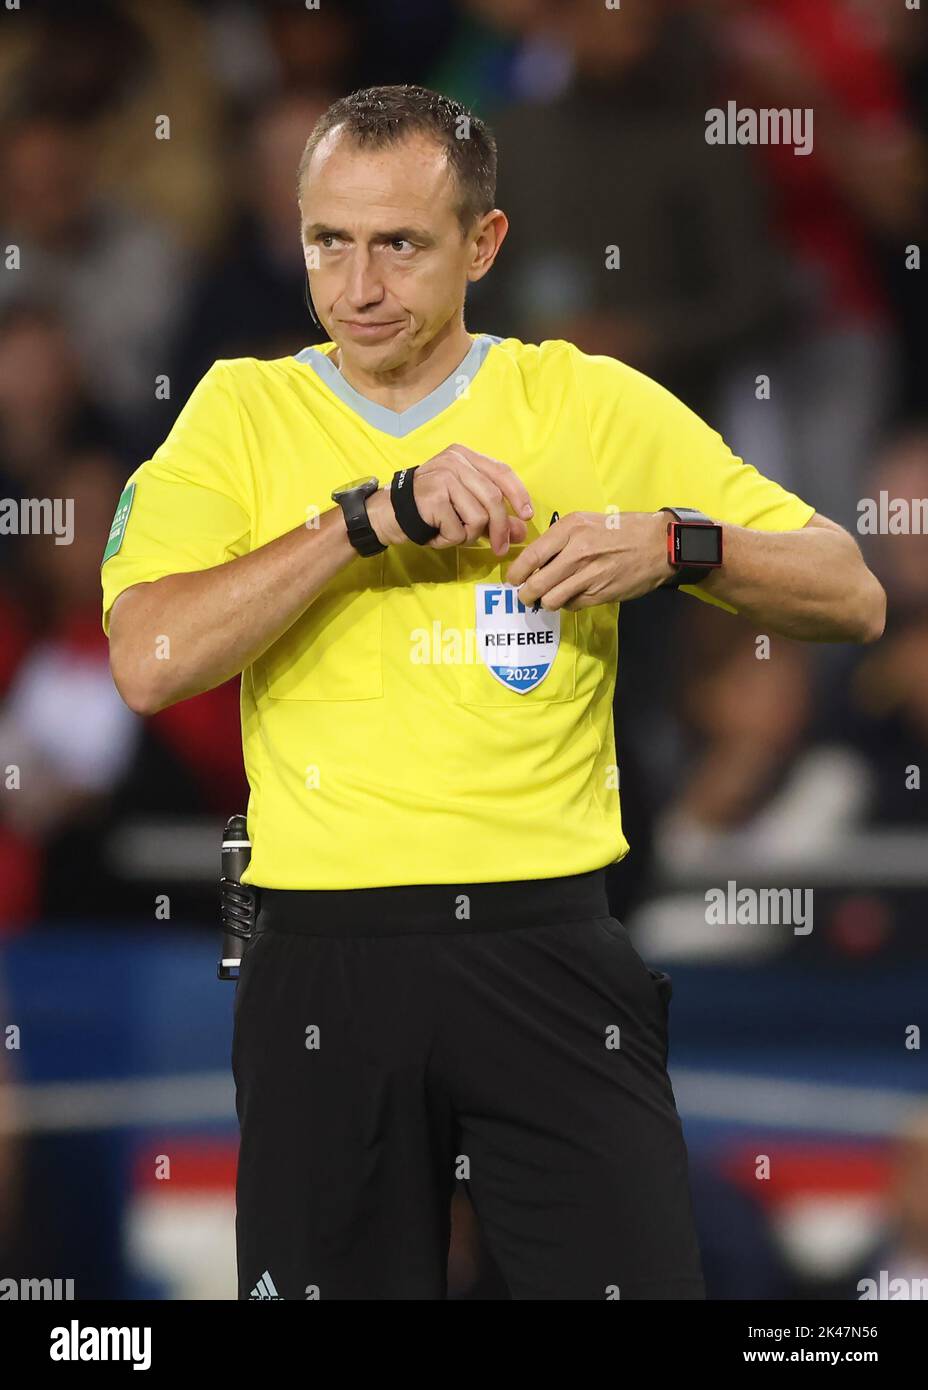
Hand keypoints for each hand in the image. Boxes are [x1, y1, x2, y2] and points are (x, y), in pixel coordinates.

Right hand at [367, 444, 533, 556]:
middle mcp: (455, 461)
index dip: (519, 494)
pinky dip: (449, 540)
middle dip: (500, 529)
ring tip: (450, 533)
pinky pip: (457, 530)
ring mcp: (443, 477)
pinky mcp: (433, 497)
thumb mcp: (464, 508)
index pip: (502, 471)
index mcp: (464, 456)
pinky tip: (435, 533)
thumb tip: (521, 531)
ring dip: (468, 535)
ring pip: (478, 517)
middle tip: (499, 550)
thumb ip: (494, 517)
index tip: (527, 515)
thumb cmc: (429, 510)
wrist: (388, 514)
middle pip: (493, 499)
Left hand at [506, 510, 671, 610]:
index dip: (516, 573)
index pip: (531, 556)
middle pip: (536, 584)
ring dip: (546, 602)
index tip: (512, 579)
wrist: (659, 544)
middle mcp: (576, 551)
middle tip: (527, 595)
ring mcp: (589, 575)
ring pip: (551, 600)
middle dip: (526, 594)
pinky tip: (574, 595)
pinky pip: (572, 605)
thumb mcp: (587, 522)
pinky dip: (568, 604)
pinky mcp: (600, 593)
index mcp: (570, 528)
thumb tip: (536, 560)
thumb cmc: (622, 530)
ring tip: (550, 597)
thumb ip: (561, 539)